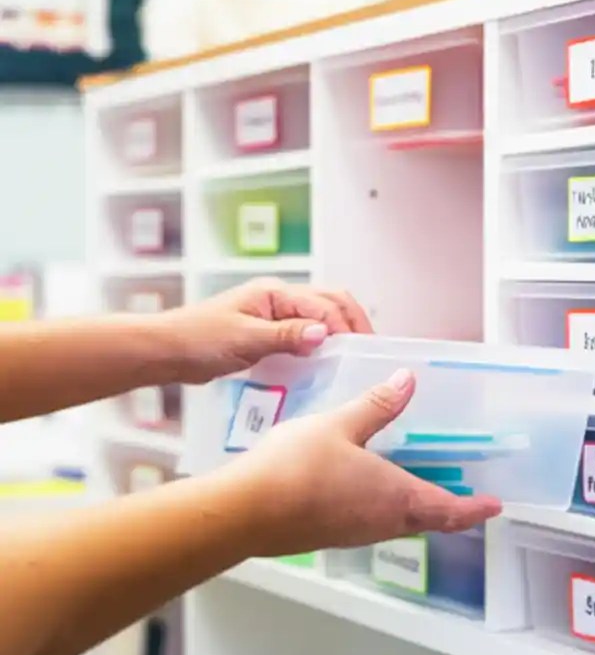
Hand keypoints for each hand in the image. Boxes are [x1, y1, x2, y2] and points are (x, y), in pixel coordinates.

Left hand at [158, 277, 373, 383]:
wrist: (166, 351)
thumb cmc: (198, 340)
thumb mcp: (245, 339)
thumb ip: (286, 336)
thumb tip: (324, 334)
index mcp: (274, 293)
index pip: (323, 305)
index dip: (345, 327)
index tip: (360, 350)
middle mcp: (278, 299)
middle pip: (330, 302)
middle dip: (353, 322)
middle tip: (369, 349)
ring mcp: (274, 315)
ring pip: (320, 316)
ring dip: (339, 331)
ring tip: (355, 355)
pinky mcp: (269, 333)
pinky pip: (305, 332)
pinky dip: (322, 342)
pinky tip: (327, 361)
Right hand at [229, 368, 502, 555]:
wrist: (243, 512)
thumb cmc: (296, 468)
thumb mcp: (340, 425)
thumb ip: (376, 406)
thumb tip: (408, 381)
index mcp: (397, 497)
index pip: (449, 509)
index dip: (475, 508)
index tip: (494, 506)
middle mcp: (382, 522)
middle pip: (427, 520)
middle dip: (449, 510)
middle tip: (464, 499)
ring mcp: (355, 533)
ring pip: (398, 524)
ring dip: (416, 510)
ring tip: (422, 490)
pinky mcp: (329, 535)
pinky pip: (370, 524)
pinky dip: (384, 509)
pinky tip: (369, 491)